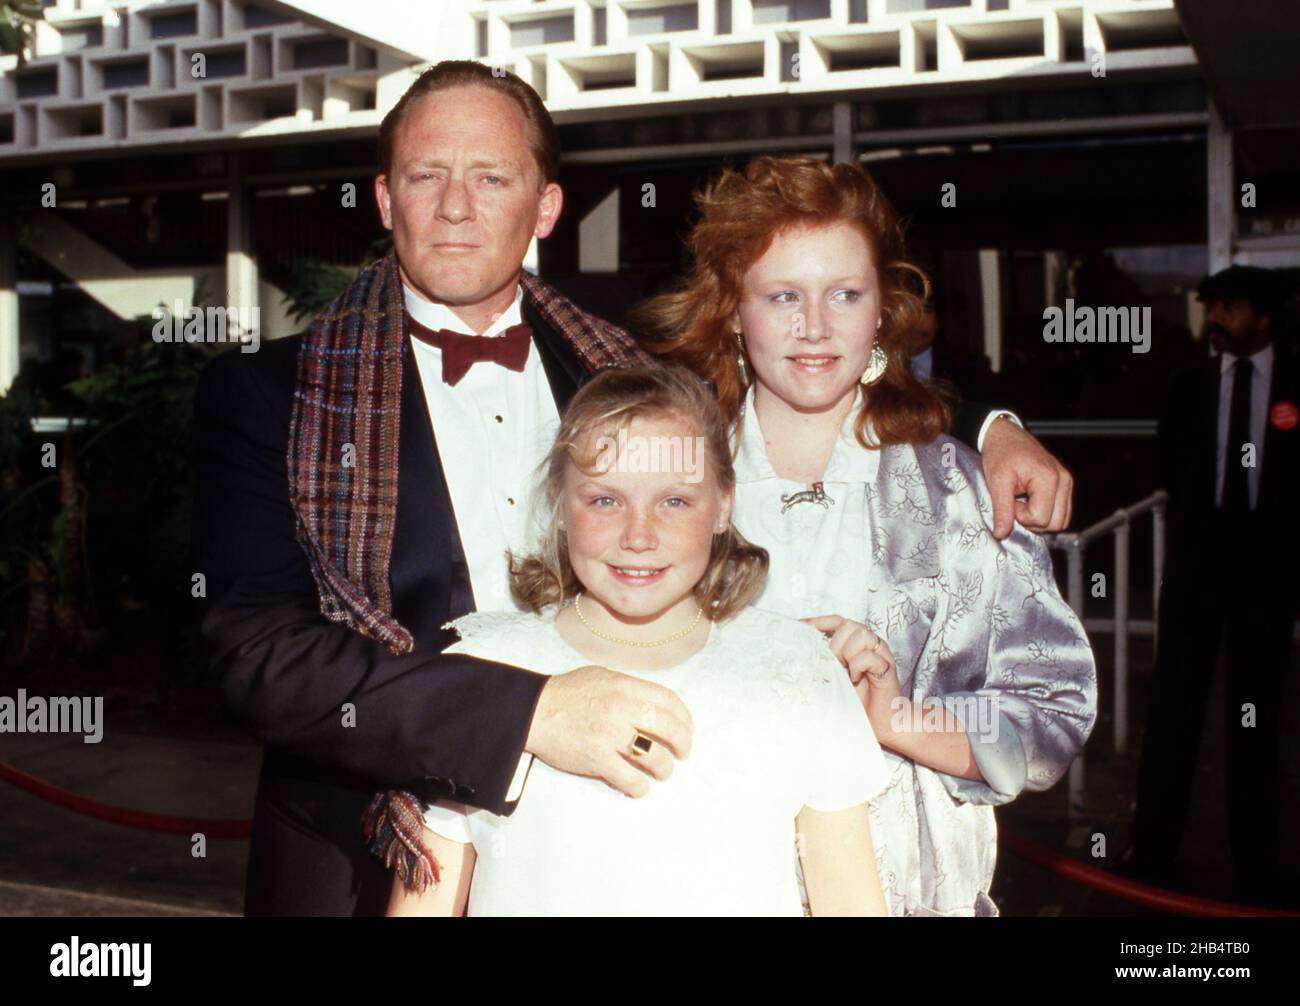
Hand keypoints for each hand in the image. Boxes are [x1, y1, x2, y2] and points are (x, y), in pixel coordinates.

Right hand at [524, 665, 692, 798]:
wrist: (531, 712)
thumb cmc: (565, 693)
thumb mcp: (601, 676)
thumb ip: (628, 687)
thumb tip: (653, 702)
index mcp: (624, 686)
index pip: (669, 701)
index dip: (684, 718)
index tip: (686, 729)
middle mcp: (622, 708)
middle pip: (669, 728)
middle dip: (683, 744)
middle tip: (682, 754)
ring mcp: (610, 735)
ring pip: (655, 757)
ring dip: (665, 769)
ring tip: (663, 772)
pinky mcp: (597, 759)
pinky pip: (630, 779)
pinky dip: (640, 787)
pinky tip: (640, 787)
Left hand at [803, 615, 899, 734]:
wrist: (881, 721)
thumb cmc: (858, 700)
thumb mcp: (834, 678)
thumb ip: (826, 662)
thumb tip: (805, 653)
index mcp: (856, 643)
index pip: (838, 621)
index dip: (819, 621)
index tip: (800, 626)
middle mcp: (869, 644)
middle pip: (849, 625)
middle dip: (837, 644)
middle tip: (837, 665)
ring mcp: (880, 653)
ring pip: (862, 634)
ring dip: (849, 653)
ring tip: (847, 672)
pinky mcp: (887, 666)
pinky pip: (869, 656)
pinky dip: (858, 666)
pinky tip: (856, 678)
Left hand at [981, 416, 1072, 538]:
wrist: (1005, 435)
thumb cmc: (1001, 453)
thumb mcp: (997, 482)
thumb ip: (1001, 510)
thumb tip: (1001, 534)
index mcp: (1048, 479)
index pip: (1041, 518)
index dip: (1021, 517)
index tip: (1010, 502)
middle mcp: (1063, 481)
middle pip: (1055, 523)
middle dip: (1032, 521)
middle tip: (1015, 505)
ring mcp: (1066, 483)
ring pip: (1061, 521)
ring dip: (1040, 519)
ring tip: (1023, 502)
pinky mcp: (1064, 485)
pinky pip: (1061, 512)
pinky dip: (1046, 513)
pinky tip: (1030, 502)